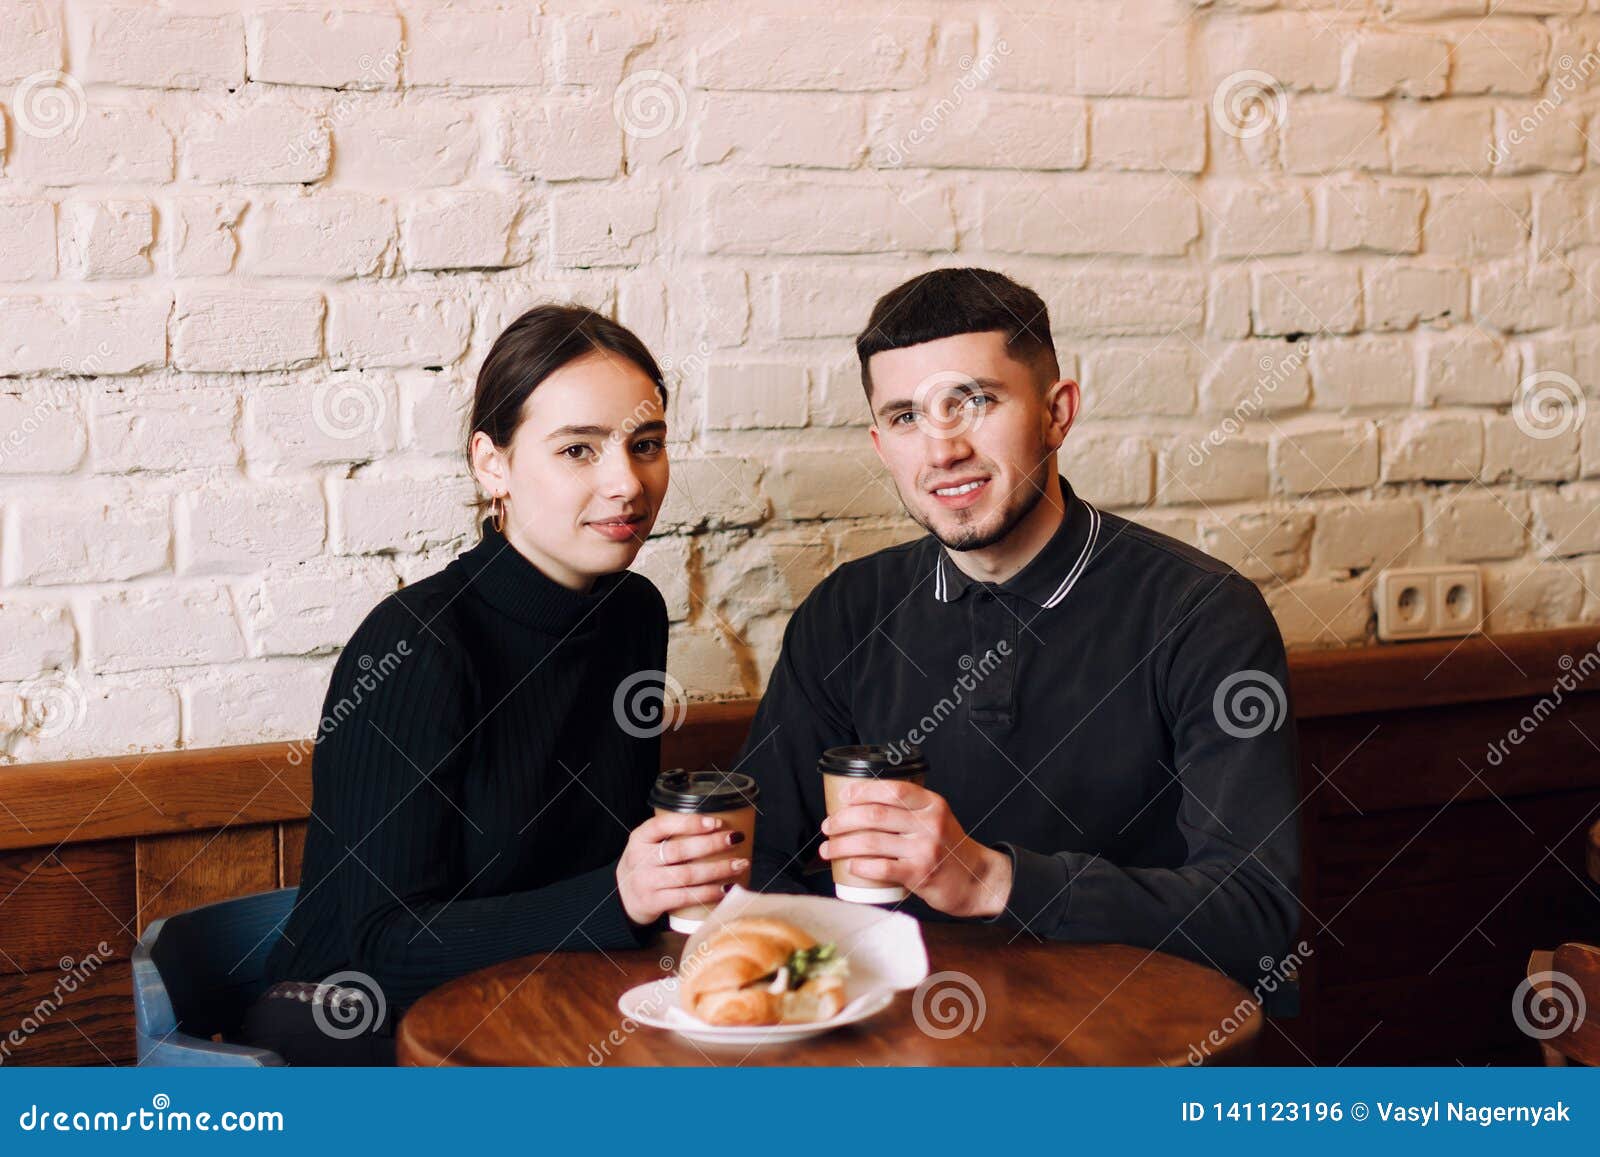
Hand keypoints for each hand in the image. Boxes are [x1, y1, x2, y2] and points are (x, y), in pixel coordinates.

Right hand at [616, 813, 748, 925]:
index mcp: (639, 837)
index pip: (663, 825)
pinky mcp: (653, 902)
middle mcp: (640, 858)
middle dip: (712, 844)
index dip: (690, 823)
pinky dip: (709, 893)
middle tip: (735, 838)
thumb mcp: (647, 844)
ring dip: (717, 869)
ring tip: (739, 863)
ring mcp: (646, 881)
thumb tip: (718, 825)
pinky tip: (726, 888)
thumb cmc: (646, 865)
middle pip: (679, 850)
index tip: (716, 822)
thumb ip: (671, 835)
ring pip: (687, 875)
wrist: (622, 899)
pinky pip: (686, 897)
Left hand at [818, 779, 1012, 918]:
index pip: (892, 789)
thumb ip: (909, 811)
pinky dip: (860, 865)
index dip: (862, 791)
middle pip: (875, 815)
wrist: (976, 879)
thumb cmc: (948, 849)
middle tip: (828, 827)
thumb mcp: (936, 819)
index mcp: (931, 804)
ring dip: (842, 845)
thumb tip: (862, 807)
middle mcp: (929, 822)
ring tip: (828, 849)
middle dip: (843, 820)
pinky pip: (881, 867)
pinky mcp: (920, 873)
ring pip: (871, 841)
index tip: (843, 797)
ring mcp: (925, 848)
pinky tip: (849, 866)